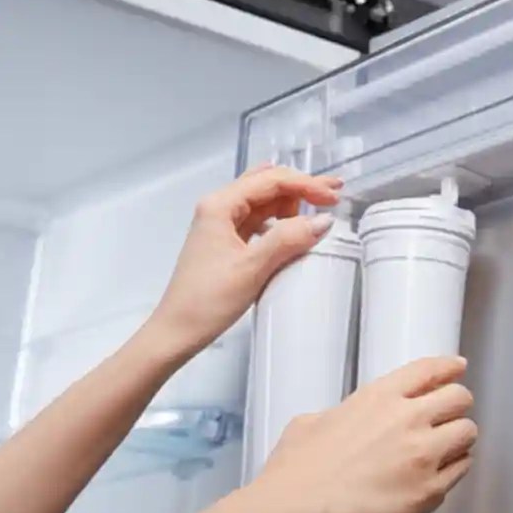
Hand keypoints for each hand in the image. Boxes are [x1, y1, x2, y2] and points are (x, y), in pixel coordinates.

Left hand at [143, 164, 342, 358]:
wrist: (176, 332)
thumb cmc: (208, 300)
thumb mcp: (253, 267)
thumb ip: (289, 239)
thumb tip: (324, 220)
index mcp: (220, 205)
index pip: (270, 181)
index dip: (306, 184)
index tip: (335, 198)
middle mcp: (219, 208)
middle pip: (266, 184)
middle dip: (301, 186)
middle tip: (335, 193)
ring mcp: (222, 225)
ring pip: (263, 201)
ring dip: (292, 202)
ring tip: (320, 208)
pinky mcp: (227, 243)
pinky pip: (259, 220)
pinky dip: (281, 219)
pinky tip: (294, 224)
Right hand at [213, 357, 476, 512]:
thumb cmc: (298, 476)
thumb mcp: (311, 423)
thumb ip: (341, 413)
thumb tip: (341, 420)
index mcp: (378, 397)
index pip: (429, 369)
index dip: (449, 367)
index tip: (457, 367)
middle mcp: (407, 419)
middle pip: (459, 397)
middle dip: (455, 405)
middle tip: (449, 414)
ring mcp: (423, 454)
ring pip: (468, 432)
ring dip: (458, 437)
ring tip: (445, 446)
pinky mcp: (430, 490)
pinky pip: (461, 469)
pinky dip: (454, 468)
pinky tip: (440, 472)